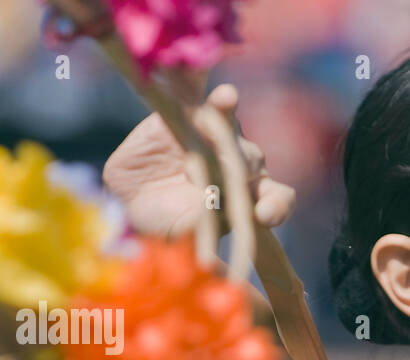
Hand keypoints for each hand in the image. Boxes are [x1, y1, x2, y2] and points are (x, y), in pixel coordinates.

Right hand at [102, 83, 296, 238]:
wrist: (131, 203)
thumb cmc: (167, 225)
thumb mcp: (184, 231)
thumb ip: (202, 218)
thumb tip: (208, 201)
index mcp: (251, 199)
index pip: (278, 199)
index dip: (276, 205)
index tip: (264, 214)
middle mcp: (241, 165)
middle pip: (250, 159)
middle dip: (235, 165)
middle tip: (204, 175)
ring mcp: (216, 136)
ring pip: (228, 122)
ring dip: (226, 110)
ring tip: (224, 100)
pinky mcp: (187, 113)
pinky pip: (196, 94)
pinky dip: (197, 80)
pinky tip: (198, 77)